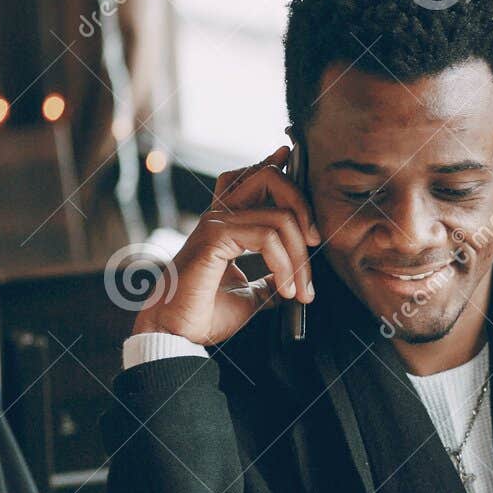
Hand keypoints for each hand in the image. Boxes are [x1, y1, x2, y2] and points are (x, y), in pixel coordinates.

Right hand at [133, 145, 322, 344]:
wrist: (176, 334)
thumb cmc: (204, 314)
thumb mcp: (249, 296)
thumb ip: (269, 281)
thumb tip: (292, 282)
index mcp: (225, 224)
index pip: (249, 179)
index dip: (274, 165)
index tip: (292, 158)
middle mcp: (219, 216)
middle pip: (268, 177)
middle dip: (304, 206)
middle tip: (316, 245)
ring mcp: (215, 223)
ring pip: (279, 215)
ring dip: (300, 257)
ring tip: (301, 290)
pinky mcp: (215, 237)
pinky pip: (267, 237)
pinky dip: (285, 265)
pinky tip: (286, 290)